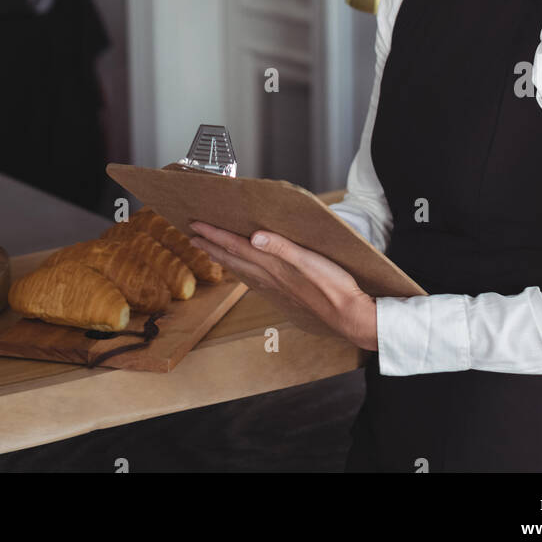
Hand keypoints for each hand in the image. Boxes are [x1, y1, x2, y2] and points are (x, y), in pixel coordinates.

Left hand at [187, 221, 377, 350]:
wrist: (350, 317)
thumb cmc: (335, 287)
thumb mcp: (311, 261)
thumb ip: (282, 248)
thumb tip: (255, 236)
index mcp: (273, 266)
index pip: (236, 247)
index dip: (215, 235)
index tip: (195, 224)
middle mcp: (270, 279)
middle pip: (233, 259)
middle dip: (211, 246)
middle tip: (192, 235)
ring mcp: (276, 289)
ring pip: (242, 271)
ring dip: (223, 259)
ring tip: (210, 251)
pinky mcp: (285, 296)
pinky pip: (254, 281)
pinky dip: (242, 272)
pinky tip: (244, 273)